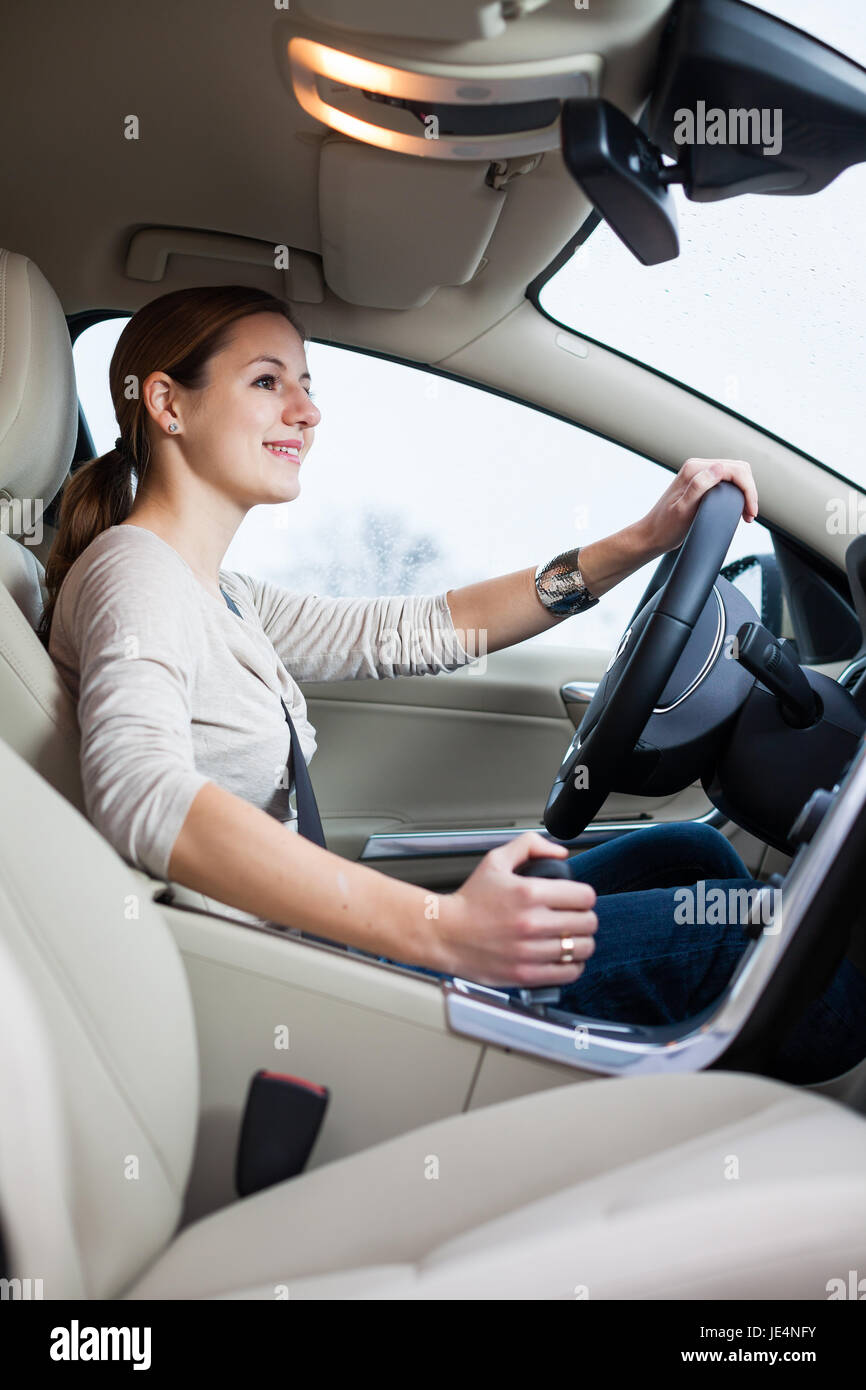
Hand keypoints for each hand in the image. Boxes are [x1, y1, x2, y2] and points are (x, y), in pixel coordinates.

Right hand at [434, 833, 597, 986]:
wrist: (443, 933)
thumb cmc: (469, 901)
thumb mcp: (495, 861)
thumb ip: (529, 846)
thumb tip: (560, 853)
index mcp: (529, 893)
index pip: (585, 896)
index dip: (584, 896)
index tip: (576, 900)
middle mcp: (531, 922)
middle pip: (588, 923)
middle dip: (584, 918)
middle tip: (574, 918)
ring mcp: (529, 951)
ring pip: (582, 948)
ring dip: (580, 942)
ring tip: (569, 938)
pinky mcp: (525, 974)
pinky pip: (568, 973)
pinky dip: (572, 966)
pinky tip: (562, 958)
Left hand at [637, 458, 758, 558]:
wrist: (652, 536)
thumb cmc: (665, 527)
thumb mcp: (683, 509)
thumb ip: (699, 486)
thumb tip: (719, 469)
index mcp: (694, 469)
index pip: (734, 469)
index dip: (748, 490)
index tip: (750, 511)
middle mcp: (697, 467)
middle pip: (738, 469)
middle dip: (749, 491)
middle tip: (750, 515)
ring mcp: (699, 474)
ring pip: (735, 475)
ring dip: (745, 492)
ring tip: (747, 514)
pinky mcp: (701, 483)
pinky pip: (727, 482)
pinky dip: (737, 493)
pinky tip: (738, 508)